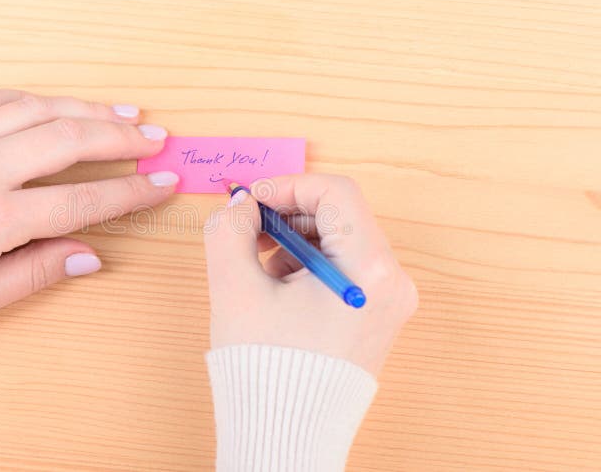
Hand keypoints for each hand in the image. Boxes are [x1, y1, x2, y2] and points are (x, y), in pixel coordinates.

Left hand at [0, 90, 177, 329]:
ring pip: (37, 111)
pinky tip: (55, 103)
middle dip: (120, 139)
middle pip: (68, 141)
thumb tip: (89, 256)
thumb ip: (35, 273)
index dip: (130, 193)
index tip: (163, 184)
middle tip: (156, 139)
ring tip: (124, 114)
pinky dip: (33, 98)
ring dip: (85, 109)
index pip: (82, 201)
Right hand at [203, 174, 416, 376]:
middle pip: (341, 216)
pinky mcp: (377, 316)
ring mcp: (390, 302)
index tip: (252, 200)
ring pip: (342, 240)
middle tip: (249, 228)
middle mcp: (392, 283)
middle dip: (289, 214)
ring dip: (297, 239)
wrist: (286, 436)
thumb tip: (240, 205)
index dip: (287, 185)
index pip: (335, 194)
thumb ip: (229, 231)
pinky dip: (310, 263)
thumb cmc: (265, 369)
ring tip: (260, 266)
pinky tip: (278, 286)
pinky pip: (346, 268)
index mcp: (369, 271)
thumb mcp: (235, 289)